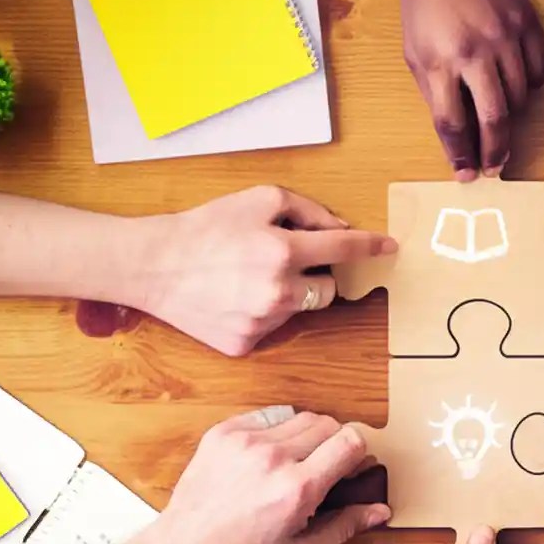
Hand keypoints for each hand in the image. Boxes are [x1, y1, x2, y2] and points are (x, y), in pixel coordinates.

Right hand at [139, 185, 395, 356]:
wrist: (154, 266)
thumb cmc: (205, 227)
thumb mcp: (257, 199)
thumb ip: (307, 210)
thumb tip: (342, 228)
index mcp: (284, 251)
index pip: (344, 249)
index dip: (370, 246)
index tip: (389, 248)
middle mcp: (278, 291)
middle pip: (329, 289)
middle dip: (317, 274)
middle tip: (284, 261)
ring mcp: (262, 322)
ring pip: (301, 309)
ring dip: (289, 294)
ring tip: (250, 278)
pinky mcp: (246, 344)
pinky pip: (273, 328)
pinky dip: (262, 313)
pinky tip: (234, 298)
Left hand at [156, 409, 390, 543]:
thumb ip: (345, 526)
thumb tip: (379, 511)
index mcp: (298, 488)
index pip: (350, 441)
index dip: (358, 452)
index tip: (351, 466)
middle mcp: (273, 458)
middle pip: (328, 424)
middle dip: (333, 444)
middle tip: (322, 469)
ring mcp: (245, 441)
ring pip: (299, 417)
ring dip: (305, 436)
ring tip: (292, 465)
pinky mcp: (223, 433)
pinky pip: (267, 417)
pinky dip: (275, 433)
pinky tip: (265, 459)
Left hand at [402, 0, 543, 180]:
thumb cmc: (426, 4)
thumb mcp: (414, 51)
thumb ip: (433, 91)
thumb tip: (457, 134)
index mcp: (438, 61)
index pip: (452, 123)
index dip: (460, 155)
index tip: (467, 174)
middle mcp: (474, 52)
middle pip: (493, 119)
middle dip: (495, 152)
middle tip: (494, 167)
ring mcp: (505, 37)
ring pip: (520, 98)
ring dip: (510, 116)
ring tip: (499, 117)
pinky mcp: (527, 24)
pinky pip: (540, 72)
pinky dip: (530, 85)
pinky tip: (517, 84)